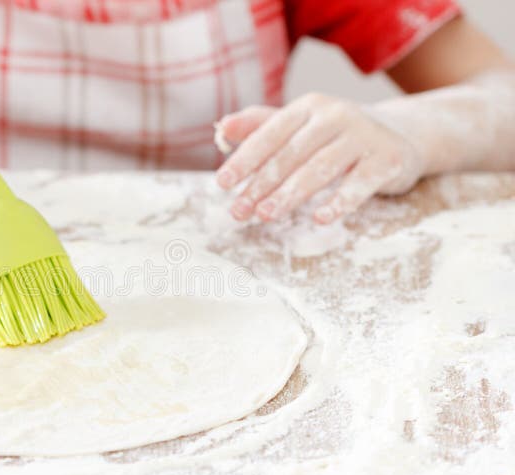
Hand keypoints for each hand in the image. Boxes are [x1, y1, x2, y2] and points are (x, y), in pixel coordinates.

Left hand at [214, 93, 425, 224]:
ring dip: (290, 194)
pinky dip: (340, 202)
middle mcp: (335, 116)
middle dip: (261, 184)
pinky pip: (359, 184)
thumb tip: (220, 128)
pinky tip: (319, 219)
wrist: (402, 135)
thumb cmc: (336, 135)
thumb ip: (260, 126)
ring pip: (320, 169)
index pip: (270, 134)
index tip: (222, 184)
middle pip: (291, 154)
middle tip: (239, 211)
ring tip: (265, 215)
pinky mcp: (387, 159)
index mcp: (309, 107)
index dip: (245, 159)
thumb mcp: (300, 125)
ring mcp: (364, 136)